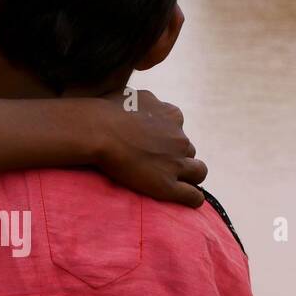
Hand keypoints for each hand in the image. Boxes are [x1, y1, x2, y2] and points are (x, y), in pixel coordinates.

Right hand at [95, 89, 205, 206]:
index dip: (167, 137)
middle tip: (155, 162)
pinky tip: (186, 200)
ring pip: (198, 172)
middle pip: (188, 150)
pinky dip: (192, 198)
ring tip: (171, 180)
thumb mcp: (131, 96)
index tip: (152, 143)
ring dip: (188, 175)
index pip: (178, 128)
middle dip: (176, 155)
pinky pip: (192, 196)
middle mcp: (179, 138)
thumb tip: (142, 104)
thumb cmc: (106, 112)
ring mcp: (176, 162)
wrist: (97, 131)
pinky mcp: (168, 185)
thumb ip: (144, 102)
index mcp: (171, 115)